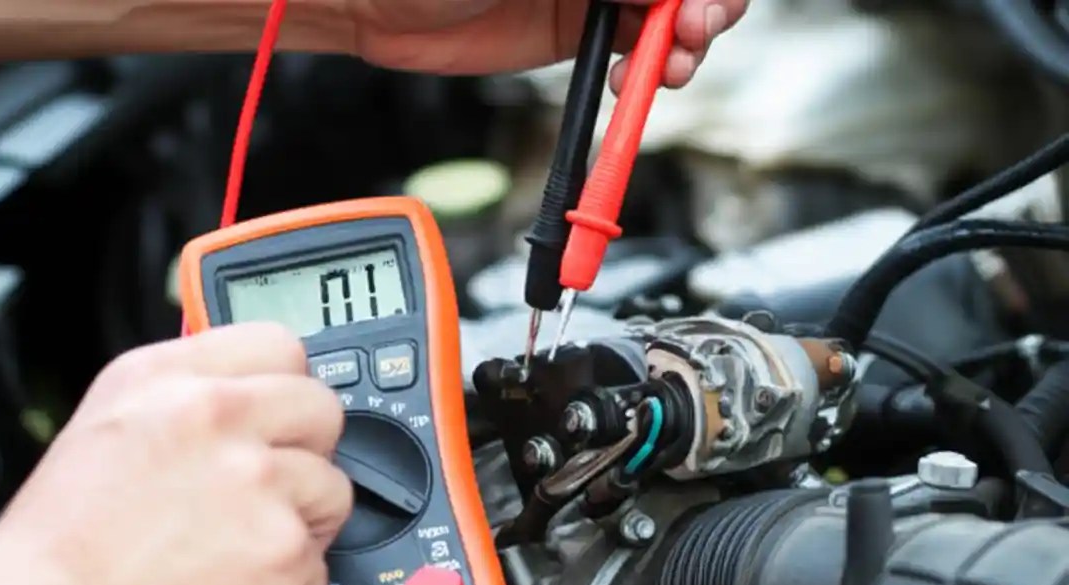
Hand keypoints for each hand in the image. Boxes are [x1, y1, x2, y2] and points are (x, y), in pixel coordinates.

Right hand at [0, 323, 350, 584]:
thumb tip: (242, 406)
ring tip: (234, 556)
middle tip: (262, 496)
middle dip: (304, 457)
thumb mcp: (105, 430)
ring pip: (332, 493)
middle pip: (322, 411)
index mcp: (167, 378)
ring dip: (297, 529)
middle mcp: (218, 417)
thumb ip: (182, 405)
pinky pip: (319, 569)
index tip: (278, 420)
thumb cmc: (53, 553)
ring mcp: (258, 482)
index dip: (284, 390)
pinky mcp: (282, 553)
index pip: (280, 346)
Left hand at [347, 0, 748, 89]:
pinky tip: (635, 84)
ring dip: (682, 44)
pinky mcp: (577, 32)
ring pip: (666, 16)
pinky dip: (644, 72)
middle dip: (703, 7)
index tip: (692, 5)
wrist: (373, 0)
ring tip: (670, 66)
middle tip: (689, 32)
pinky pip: (631, 52)